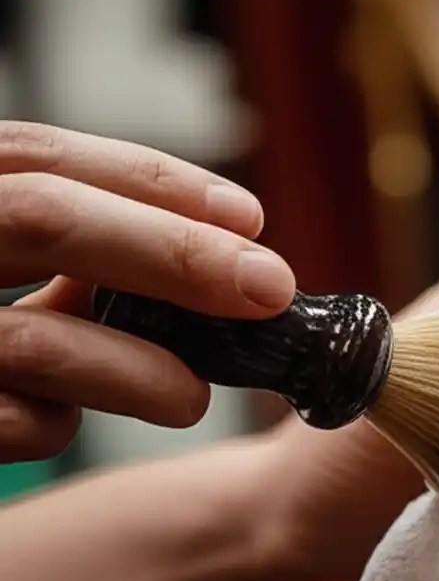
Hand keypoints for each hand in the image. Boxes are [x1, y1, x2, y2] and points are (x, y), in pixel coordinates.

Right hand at [0, 122, 294, 461]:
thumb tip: (210, 255)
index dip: (148, 180)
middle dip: (172, 252)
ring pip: (31, 337)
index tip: (248, 217)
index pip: (32, 156)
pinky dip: (55, 425)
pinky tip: (62, 421)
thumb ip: (52, 245)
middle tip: (270, 288)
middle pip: (39, 217)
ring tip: (192, 398)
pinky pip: (6, 422)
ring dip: (138, 369)